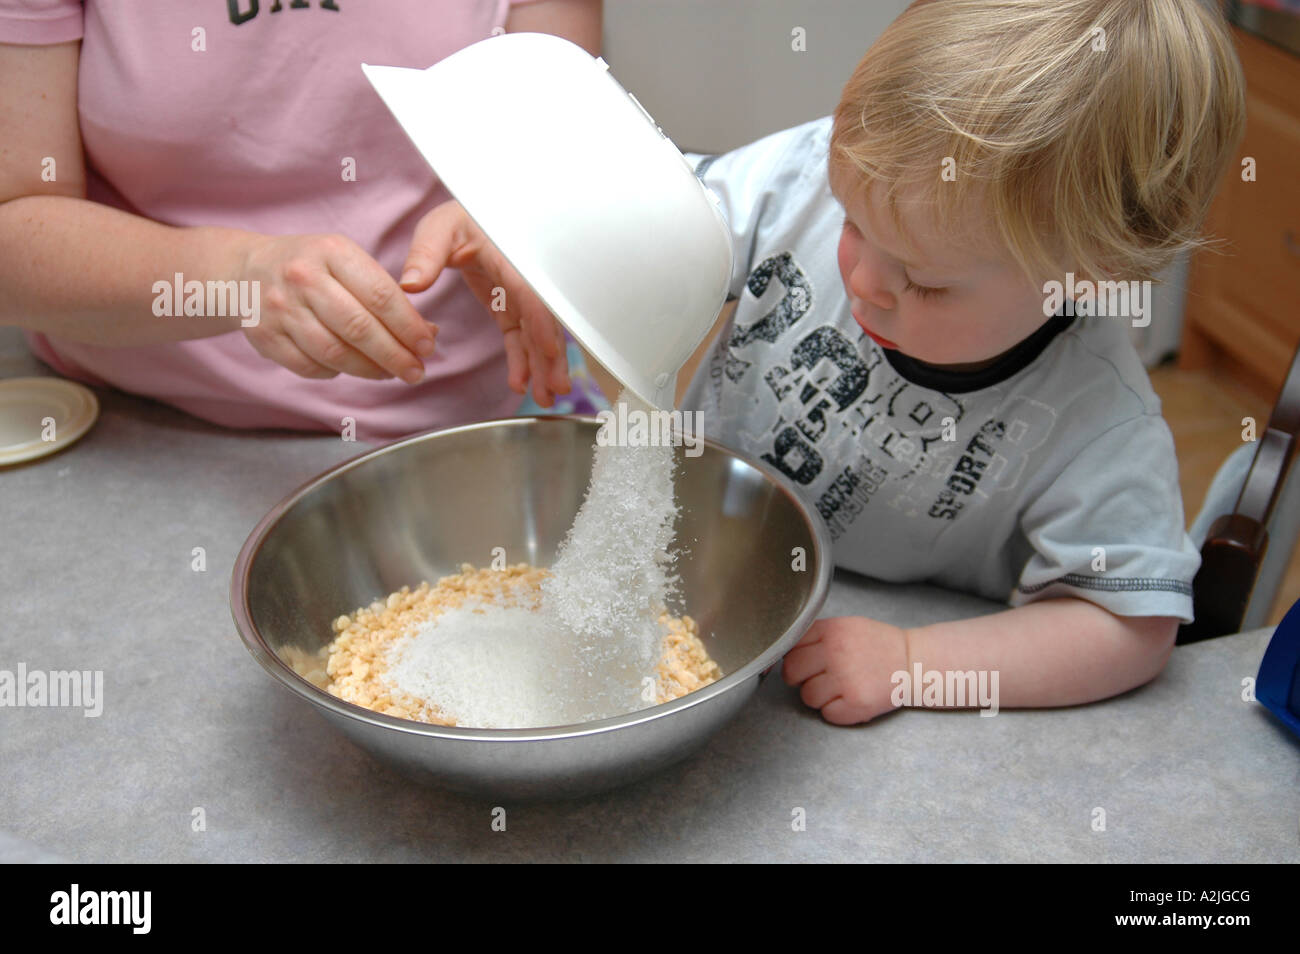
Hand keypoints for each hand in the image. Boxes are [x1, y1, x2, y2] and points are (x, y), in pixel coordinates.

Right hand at [239, 232, 435, 381]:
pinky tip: (350, 368)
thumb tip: (427, 332)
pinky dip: (336, 372)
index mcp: (332, 252)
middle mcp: (303, 277)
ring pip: (335, 353)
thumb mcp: (347, 262)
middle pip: (359, 328)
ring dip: (370, 370)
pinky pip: (311, 367)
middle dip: (395, 356)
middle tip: (416, 372)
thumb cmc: (312, 268)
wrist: (246, 271)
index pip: (381, 295)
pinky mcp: (265, 337)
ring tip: (390, 373)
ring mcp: (280, 308)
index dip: (409, 327)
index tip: (428, 347)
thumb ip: (387, 295)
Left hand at [401, 200, 570, 406]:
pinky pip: (521, 338)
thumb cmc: (462, 217)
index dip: (543, 324)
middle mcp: (524, 281)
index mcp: (512, 260)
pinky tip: (520, 383)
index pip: (532, 295)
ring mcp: (519, 297)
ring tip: (546, 397)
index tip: (548, 351)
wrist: (475, 214)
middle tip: (556, 389)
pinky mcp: (510, 308)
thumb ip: (427, 253)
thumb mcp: (441, 227)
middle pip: (544, 322)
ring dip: (543, 367)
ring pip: (537, 336)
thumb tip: (411, 284)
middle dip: (552, 357)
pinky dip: (523, 361)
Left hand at [781, 616, 910, 724]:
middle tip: (816, 678)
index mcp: (831, 631)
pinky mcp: (857, 703)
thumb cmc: (878, 645)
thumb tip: (787, 648)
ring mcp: (846, 679)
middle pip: (791, 672)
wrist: (912, 662)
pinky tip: (849, 700)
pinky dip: (836, 711)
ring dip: (819, 697)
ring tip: (838, 688)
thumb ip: (817, 634)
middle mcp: (836, 653)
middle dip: (799, 679)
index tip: (805, 662)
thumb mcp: (846, 626)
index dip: (795, 658)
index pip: (790, 647)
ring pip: (807, 696)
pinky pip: (827, 714)